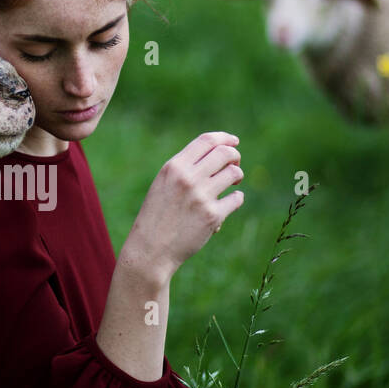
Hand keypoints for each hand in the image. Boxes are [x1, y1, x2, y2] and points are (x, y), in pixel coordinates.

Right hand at [122, 132, 243, 278]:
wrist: (150, 249)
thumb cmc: (158, 215)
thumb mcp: (164, 184)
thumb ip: (185, 168)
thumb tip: (219, 154)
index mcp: (174, 167)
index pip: (207, 141)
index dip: (225, 138)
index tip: (234, 142)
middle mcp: (187, 178)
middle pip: (225, 153)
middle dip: (235, 156)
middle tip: (234, 166)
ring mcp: (201, 197)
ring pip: (234, 173)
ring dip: (237, 176)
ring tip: (233, 183)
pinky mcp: (212, 216)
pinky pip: (236, 198)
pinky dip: (236, 199)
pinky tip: (229, 203)